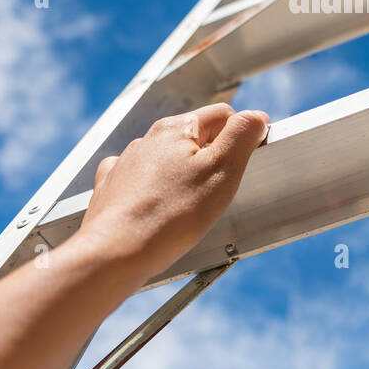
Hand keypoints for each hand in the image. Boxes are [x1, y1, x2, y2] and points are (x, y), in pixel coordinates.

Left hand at [73, 103, 270, 284]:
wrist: (116, 252)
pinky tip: (160, 208)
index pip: (224, 115)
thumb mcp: (222, 169)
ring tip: (191, 209)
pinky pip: (141, 181)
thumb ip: (242, 135)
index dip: (243, 135)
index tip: (249, 162)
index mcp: (176, 129)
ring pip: (168, 160)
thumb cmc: (171, 215)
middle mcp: (148, 140)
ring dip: (184, 176)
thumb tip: (255, 117)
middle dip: (213, 160)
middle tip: (220, 192)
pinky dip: (155, 190)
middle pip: (195, 138)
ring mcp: (127, 163)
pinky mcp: (113, 188)